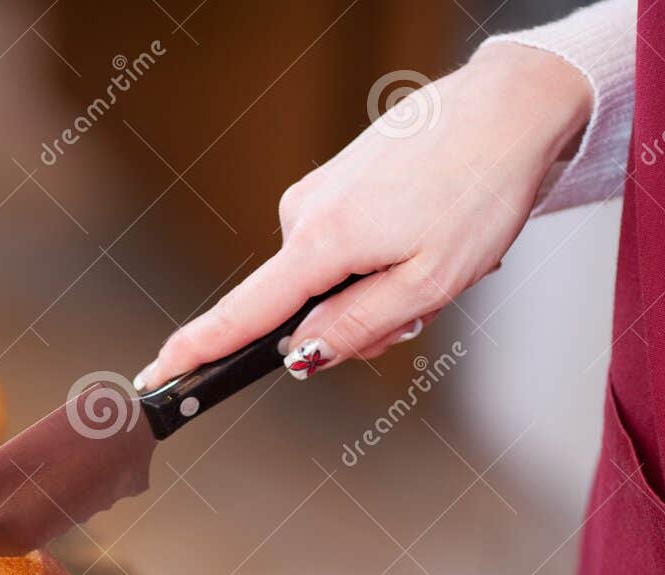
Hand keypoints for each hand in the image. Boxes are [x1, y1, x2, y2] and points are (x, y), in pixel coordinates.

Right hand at [134, 43, 593, 388]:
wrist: (511, 107)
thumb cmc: (480, 189)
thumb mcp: (428, 282)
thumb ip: (356, 327)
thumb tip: (297, 356)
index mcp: (322, 241)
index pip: (242, 313)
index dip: (197, 351)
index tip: (154, 377)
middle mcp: (304, 214)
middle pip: (302, 309)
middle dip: (357, 323)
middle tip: (422, 303)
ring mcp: (316, 195)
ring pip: (330, 282)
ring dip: (379, 287)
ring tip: (436, 253)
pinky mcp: (335, 183)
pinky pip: (344, 249)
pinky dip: (382, 257)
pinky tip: (428, 230)